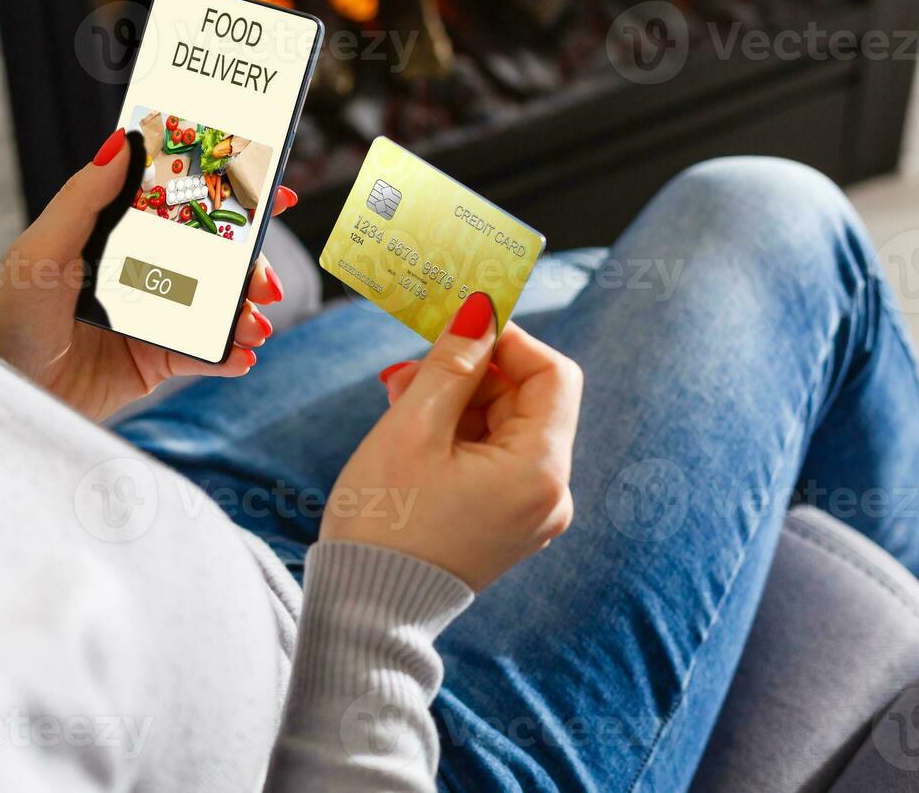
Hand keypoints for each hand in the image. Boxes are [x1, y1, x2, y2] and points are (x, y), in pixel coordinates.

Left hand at [0, 128, 297, 421]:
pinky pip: (204, 355)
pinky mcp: (154, 361)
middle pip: (210, 254)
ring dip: (244, 312)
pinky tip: (242, 355)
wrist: (5, 394)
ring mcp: (150, 316)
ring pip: (215, 304)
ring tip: (254, 326)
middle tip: (266, 279)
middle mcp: (136, 270)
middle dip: (248, 264)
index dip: (223, 193)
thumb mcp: (41, 250)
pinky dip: (230, 354)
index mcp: (112, 234)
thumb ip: (84, 197)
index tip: (269, 191)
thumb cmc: (10, 319)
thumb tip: (121, 142)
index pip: (176, 202)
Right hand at [320, 293, 581, 591]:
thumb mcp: (413, 426)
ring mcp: (530, 515)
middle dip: (470, 373)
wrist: (365, 608)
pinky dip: (457, 436)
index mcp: (539, 470)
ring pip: (505, 427)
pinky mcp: (505, 526)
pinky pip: (493, 460)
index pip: (553, 375)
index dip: (510, 340)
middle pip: (527, 400)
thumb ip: (452, 363)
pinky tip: (411, 432)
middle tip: (406, 370)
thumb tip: (482, 310)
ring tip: (396, 400)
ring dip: (456, 402)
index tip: (459, 326)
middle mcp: (550, 495)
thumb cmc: (385, 520)